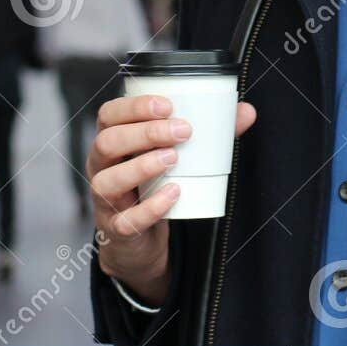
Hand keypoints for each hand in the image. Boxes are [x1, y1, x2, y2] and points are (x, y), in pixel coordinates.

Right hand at [88, 92, 256, 306]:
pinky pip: (127, 220)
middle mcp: (100, 168)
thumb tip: (246, 111)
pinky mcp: (117, 230)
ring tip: (173, 159)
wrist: (138, 241)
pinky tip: (173, 193)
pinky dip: (151, 206)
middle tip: (183, 131)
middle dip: (144, 133)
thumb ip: (209, 134)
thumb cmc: (153, 187)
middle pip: (106, 142)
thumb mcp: (174, 157)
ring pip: (107, 181)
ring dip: (141, 166)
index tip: (167, 104)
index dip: (133, 106)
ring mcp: (105, 201)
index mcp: (112, 143)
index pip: (108, 115)